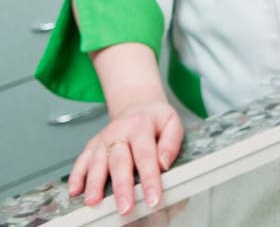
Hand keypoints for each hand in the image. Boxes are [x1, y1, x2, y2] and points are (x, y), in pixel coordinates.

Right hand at [68, 100, 183, 215]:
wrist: (137, 106)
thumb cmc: (155, 119)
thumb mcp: (172, 122)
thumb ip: (171, 142)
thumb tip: (164, 164)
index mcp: (140, 126)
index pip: (146, 155)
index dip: (150, 179)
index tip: (153, 199)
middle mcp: (119, 132)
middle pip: (119, 161)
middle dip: (121, 187)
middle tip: (125, 207)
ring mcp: (103, 139)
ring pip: (97, 162)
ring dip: (94, 183)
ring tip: (93, 202)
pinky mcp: (92, 146)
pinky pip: (81, 160)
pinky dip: (76, 176)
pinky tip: (74, 191)